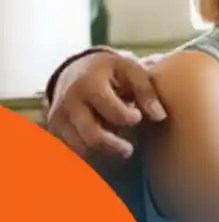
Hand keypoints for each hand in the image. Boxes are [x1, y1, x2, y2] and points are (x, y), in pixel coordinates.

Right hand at [47, 50, 164, 158]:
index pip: (111, 111)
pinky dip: (88, 152)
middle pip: (92, 136)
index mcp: (89, 84)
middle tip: (128, 149)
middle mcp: (69, 102)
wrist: (75, 68)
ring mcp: (59, 117)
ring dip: (100, 151)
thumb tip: (159, 116)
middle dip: (114, 146)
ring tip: (114, 143)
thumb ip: (146, 92)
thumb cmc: (110, 71)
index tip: (137, 116)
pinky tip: (101, 146)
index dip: (128, 118)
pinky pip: (71, 150)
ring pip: (80, 147)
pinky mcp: (55, 128)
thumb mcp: (131, 71)